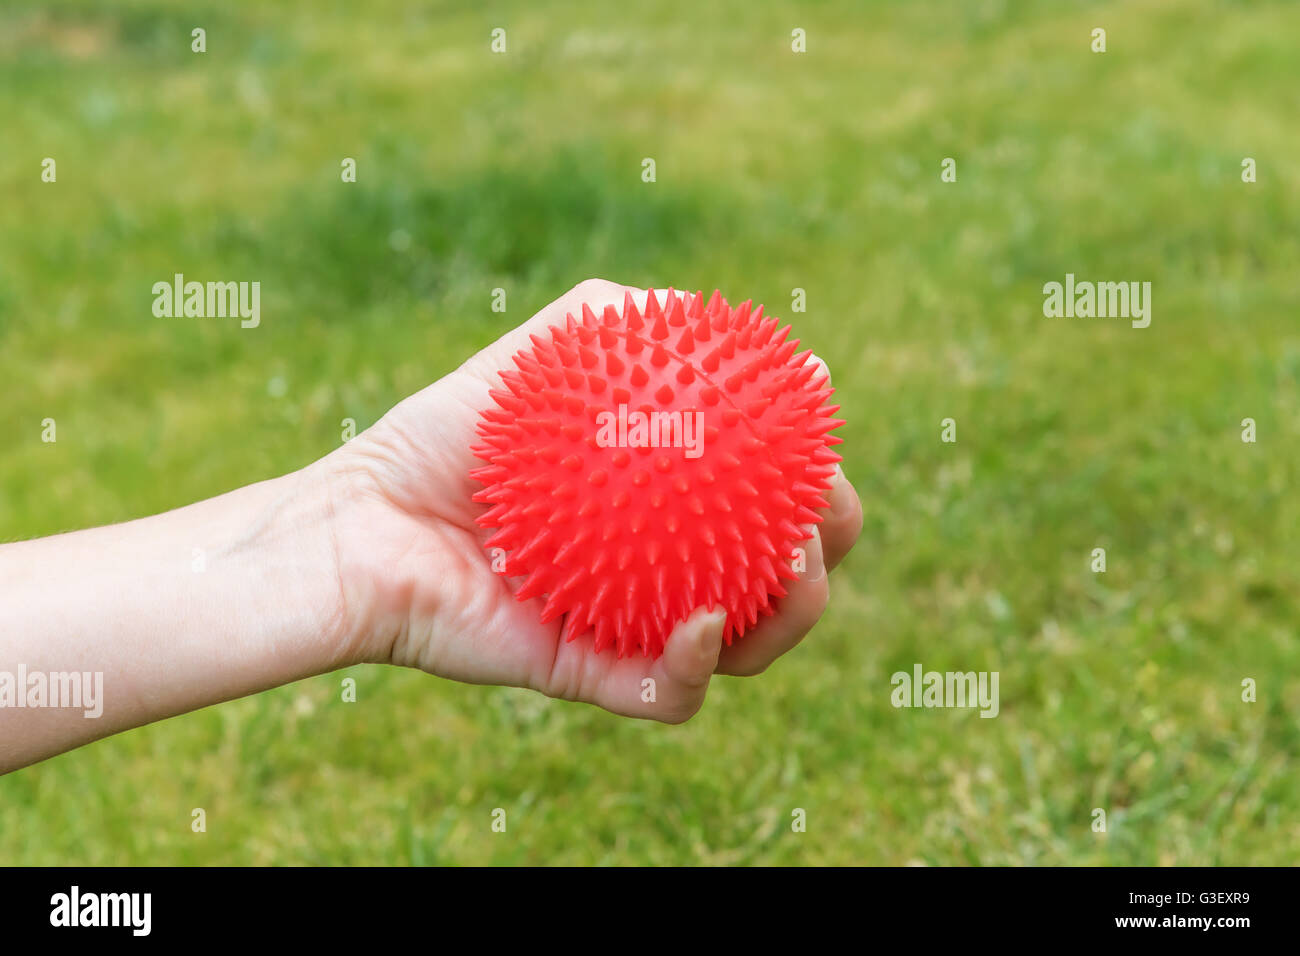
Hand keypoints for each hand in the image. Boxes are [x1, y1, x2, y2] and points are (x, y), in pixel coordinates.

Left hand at [319, 279, 862, 722]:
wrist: (365, 520)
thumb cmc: (450, 432)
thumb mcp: (547, 347)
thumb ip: (633, 320)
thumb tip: (750, 331)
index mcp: (664, 504)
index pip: (769, 504)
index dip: (822, 492)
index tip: (824, 458)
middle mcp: (659, 569)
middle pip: (778, 585)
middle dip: (821, 565)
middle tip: (816, 529)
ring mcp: (632, 630)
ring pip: (745, 650)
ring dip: (788, 622)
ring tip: (784, 576)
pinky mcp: (595, 679)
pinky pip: (668, 696)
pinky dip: (695, 665)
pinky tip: (699, 621)